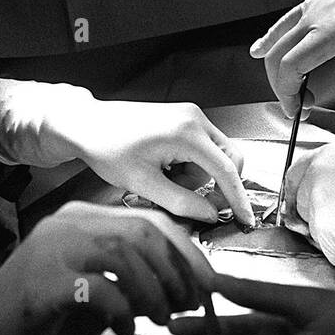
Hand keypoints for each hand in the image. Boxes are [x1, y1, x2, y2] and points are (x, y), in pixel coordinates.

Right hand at [0, 203, 215, 334]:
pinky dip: (121, 311)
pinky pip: (96, 287)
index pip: (151, 221)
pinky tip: (124, 332)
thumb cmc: (37, 320)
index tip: (208, 286)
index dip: (187, 253)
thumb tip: (184, 289)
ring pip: (124, 253)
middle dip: (177, 271)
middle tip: (189, 306)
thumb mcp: (95, 299)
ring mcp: (51, 249)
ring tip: (160, 320)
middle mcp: (68, 223)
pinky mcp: (39, 282)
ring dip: (154, 290)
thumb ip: (132, 287)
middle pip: (143, 232)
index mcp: (83, 219)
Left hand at [76, 100, 250, 226]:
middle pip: (228, 160)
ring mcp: (190, 115)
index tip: (245, 218)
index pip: (227, 170)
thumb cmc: (108, 148)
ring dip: (196, 176)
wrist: (89, 124)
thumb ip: (181, 202)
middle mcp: (194, 118)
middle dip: (213, 185)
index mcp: (187, 132)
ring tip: (162, 178)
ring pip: (215, 156)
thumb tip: (209, 215)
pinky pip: (202, 148)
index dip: (238, 198)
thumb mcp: (143, 184)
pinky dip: (190, 164)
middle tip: (185, 197)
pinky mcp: (184, 118)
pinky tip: (164, 167)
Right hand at [250, 0, 334, 115]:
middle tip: (298, 108)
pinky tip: (259, 49)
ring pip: (277, 41)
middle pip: (278, 58)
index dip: (288, 93)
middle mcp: (313, 17)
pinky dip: (270, 41)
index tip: (299, 113)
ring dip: (276, 68)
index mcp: (329, 28)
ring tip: (289, 89)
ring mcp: (311, 8)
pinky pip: (283, 24)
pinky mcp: (315, 1)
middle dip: (281, 88)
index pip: (291, 67)